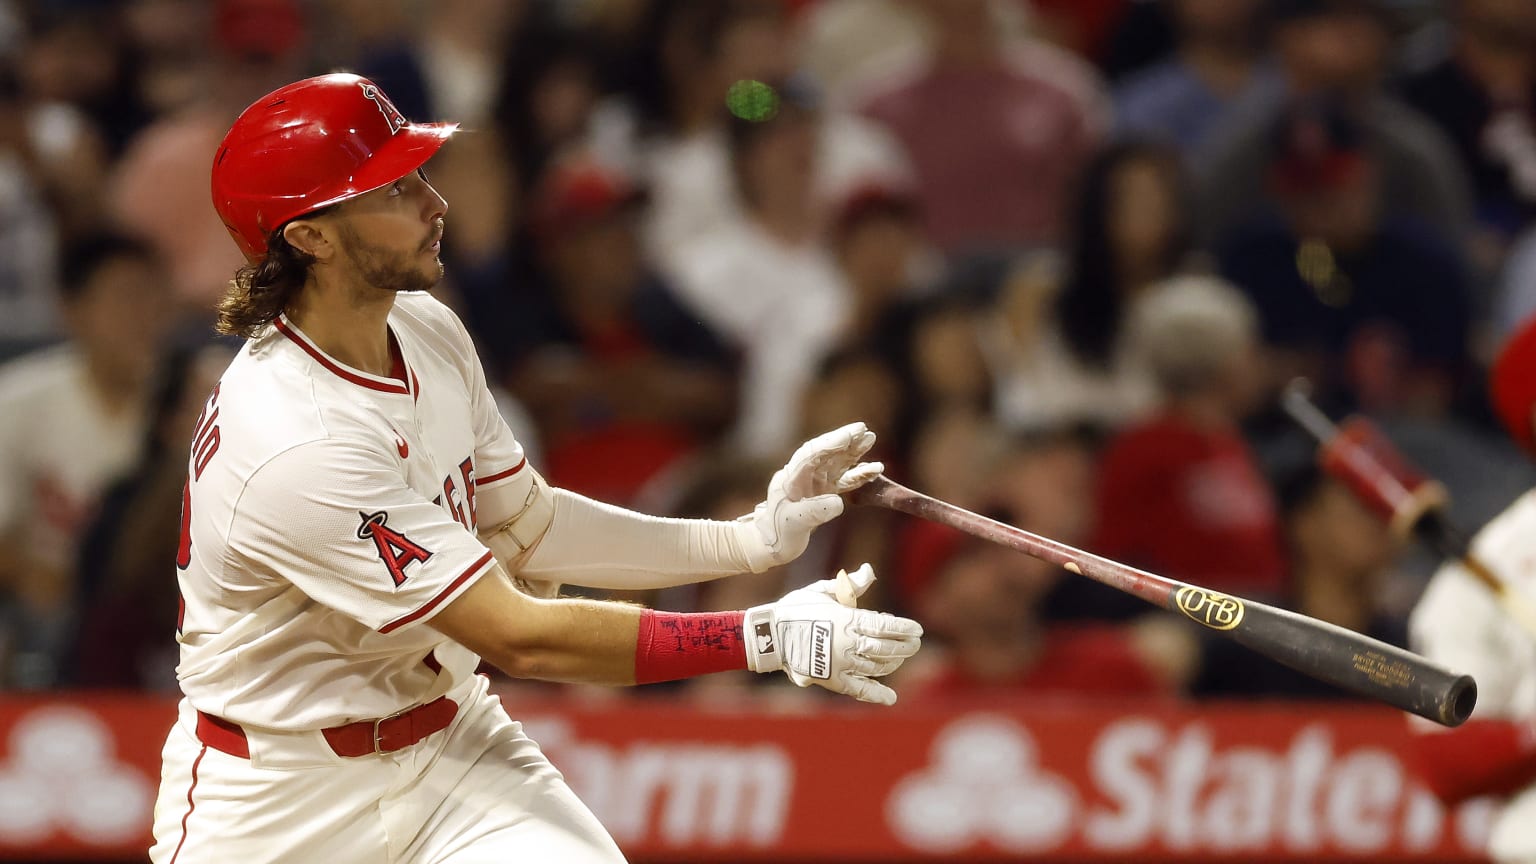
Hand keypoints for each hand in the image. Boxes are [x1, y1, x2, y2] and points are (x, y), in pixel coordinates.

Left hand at [737, 422, 883, 571]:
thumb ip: (814, 512)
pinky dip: (858, 475)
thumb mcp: (793, 524)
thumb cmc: (778, 534)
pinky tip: (874, 470)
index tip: (850, 435)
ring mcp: (814, 483)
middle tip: (864, 430)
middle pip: (826, 453)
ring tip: (870, 439)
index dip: (832, 443)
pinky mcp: (823, 493)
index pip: (812, 454)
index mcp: (791, 477)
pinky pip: (843, 480)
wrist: (771, 545)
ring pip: (836, 463)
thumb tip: (838, 503)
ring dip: (853, 452)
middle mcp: (803, 475)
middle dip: (845, 441)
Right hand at [743, 563, 921, 704]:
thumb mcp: (822, 591)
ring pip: (876, 667)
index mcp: (846, 619)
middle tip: (915, 644)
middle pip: (885, 647)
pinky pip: (859, 690)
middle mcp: (847, 643)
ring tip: (900, 657)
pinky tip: (890, 696)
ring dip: (893, 663)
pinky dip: (876, 694)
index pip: (884, 626)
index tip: (917, 630)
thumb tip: (869, 570)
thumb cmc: (795, 609)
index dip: (903, 629)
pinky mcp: (830, 679)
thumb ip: (849, 585)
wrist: (768, 634)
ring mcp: (840, 663)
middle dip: (904, 646)